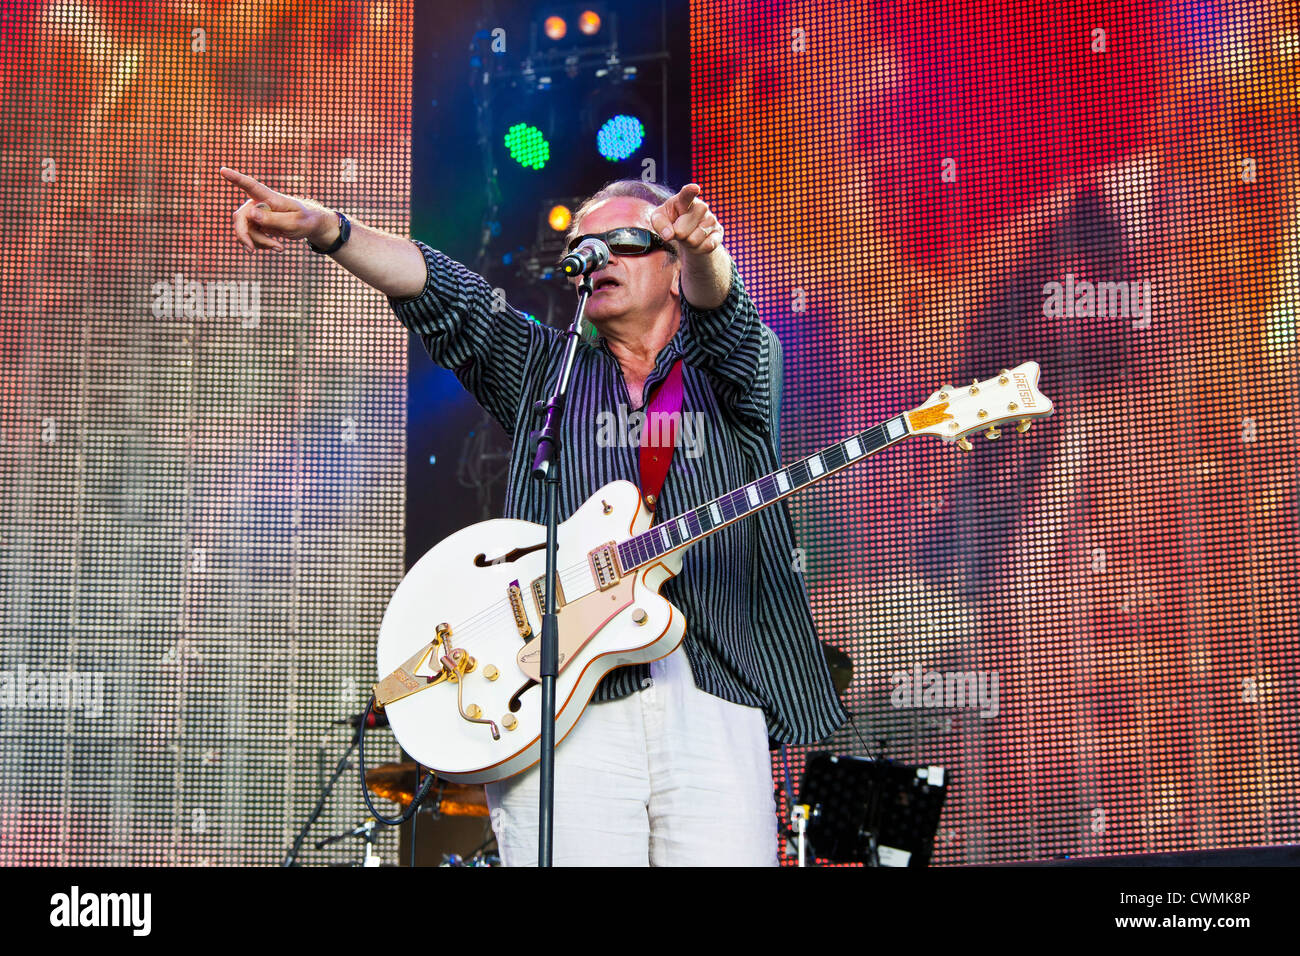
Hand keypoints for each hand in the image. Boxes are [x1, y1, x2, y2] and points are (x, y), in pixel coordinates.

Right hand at [219, 166, 334, 252]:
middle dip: (244, 235)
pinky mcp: (254, 223)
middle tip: (252, 250)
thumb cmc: (303, 220)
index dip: (236, 178)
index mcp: (269, 196)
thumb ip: (273, 219)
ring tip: (279, 247)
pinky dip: (260, 244)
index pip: (251, 185)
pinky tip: (275, 246)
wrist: (307, 225)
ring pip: (245, 230)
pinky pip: (250, 236)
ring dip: (259, 242)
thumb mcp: (293, 223)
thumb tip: (250, 214)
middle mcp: (258, 202)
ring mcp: (254, 213)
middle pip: (241, 217)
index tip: (223, 170)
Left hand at [648, 183, 723, 255]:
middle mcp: (700, 207)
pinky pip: (706, 247)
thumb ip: (659, 224)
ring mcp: (711, 219)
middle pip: (682, 231)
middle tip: (679, 231)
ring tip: (688, 236)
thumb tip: (669, 235)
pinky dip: (698, 250)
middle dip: (678, 236)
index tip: (694, 188)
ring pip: (693, 241)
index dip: (690, 191)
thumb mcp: (659, 220)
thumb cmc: (671, 221)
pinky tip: (697, 243)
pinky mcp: (718, 232)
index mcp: (684, 199)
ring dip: (687, 243)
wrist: (687, 233)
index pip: (687, 194)